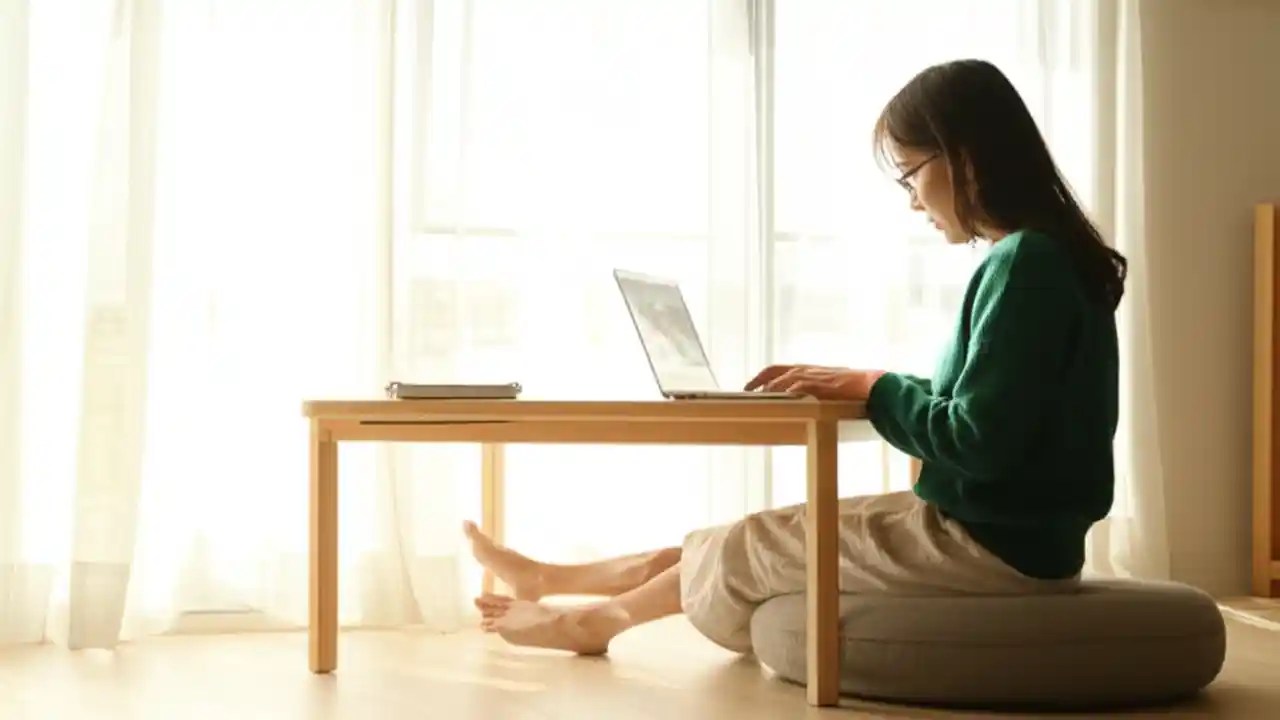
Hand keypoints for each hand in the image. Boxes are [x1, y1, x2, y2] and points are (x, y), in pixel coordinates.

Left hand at [745, 364, 885, 400]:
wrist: (868, 385)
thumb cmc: (851, 387)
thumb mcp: (827, 384)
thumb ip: (813, 388)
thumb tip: (800, 400)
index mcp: (807, 368)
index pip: (777, 368)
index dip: (761, 376)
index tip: (750, 385)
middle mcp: (806, 369)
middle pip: (773, 371)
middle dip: (757, 380)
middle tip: (746, 391)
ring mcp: (811, 376)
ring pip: (782, 379)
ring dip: (768, 388)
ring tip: (758, 398)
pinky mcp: (818, 386)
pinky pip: (797, 387)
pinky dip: (786, 392)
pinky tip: (778, 399)